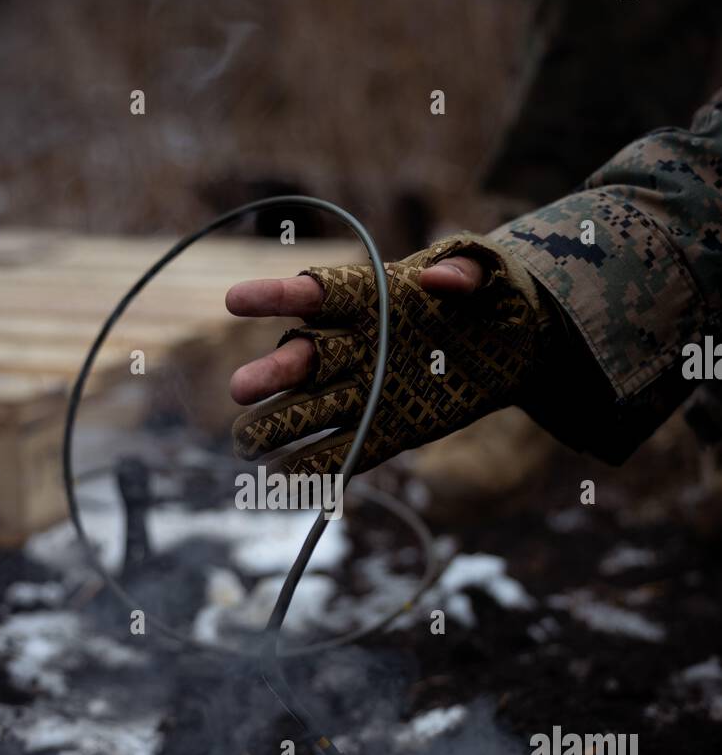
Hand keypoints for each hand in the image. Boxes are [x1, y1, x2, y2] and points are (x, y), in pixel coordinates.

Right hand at [226, 235, 549, 476]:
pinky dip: (316, 470)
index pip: (317, 294)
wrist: (518, 347)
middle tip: (239, 390)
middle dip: (272, 373)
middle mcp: (357, 347)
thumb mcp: (493, 274)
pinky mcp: (387, 431)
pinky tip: (283, 484)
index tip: (235, 301)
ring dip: (279, 427)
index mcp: (372, 300)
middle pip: (305, 360)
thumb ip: (468, 270)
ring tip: (246, 446)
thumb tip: (438, 279)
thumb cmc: (497, 298)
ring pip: (312, 410)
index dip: (277, 296)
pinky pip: (346, 453)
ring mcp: (367, 392)